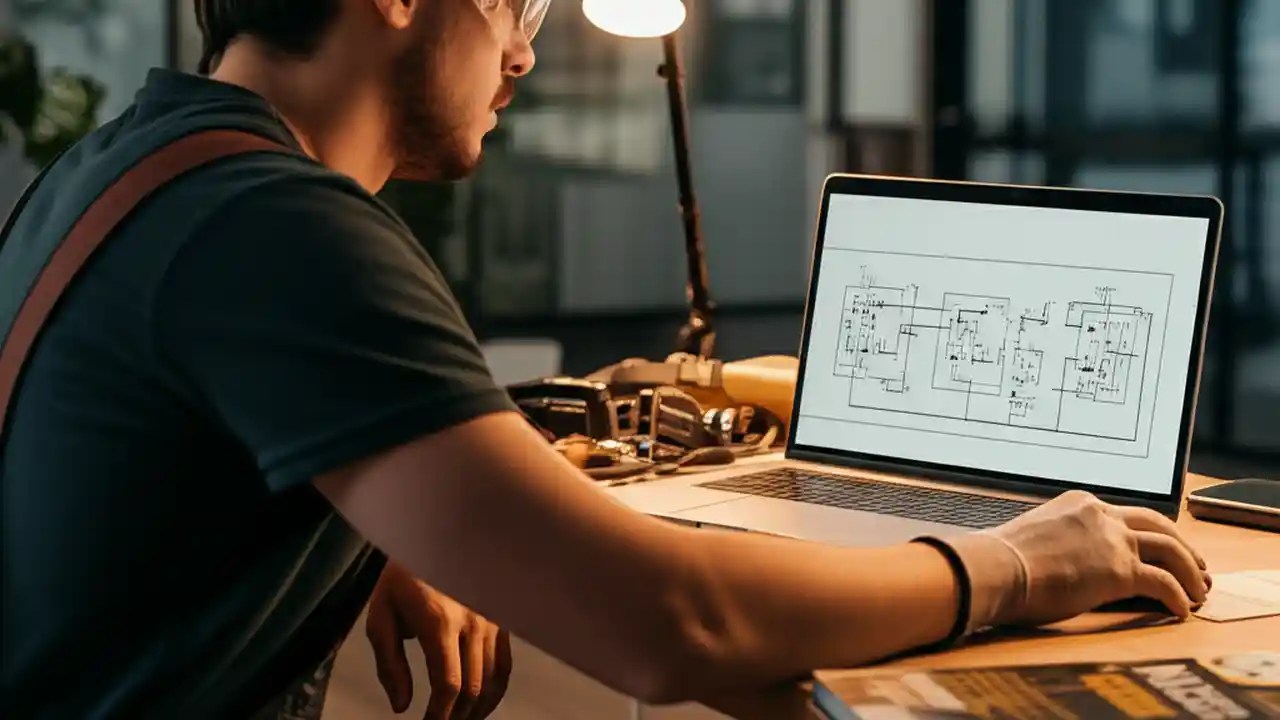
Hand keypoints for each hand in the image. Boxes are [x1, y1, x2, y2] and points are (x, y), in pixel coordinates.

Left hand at [366, 562, 511, 718]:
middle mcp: (472, 622)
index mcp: (439, 622)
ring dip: (479, 708)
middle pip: (474, 687)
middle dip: (458, 716)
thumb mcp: (380, 619)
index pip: (449, 684)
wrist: (432, 538)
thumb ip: (389, 665)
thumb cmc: (400, 580)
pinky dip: (495, 689)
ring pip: (493, 679)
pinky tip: (481, 702)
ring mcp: (490, 620)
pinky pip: (504, 663)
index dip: (439, 714)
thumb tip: (401, 706)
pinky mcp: (499, 619)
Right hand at [946, 490, 1210, 629]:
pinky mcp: (1120, 571)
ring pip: (1171, 549)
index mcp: (1079, 504)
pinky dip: (1179, 596)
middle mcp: (1101, 515)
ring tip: (1199, 590)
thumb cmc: (1000, 560)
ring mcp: (1113, 541)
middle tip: (1194, 563)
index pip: (1124, 515)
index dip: (1147, 533)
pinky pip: (1164, 583)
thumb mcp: (1033, 536)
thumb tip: (1055, 562)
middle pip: (1157, 524)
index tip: (1156, 547)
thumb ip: (1056, 541)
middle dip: (1181, 544)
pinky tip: (1181, 610)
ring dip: (1191, 570)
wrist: (996, 568)